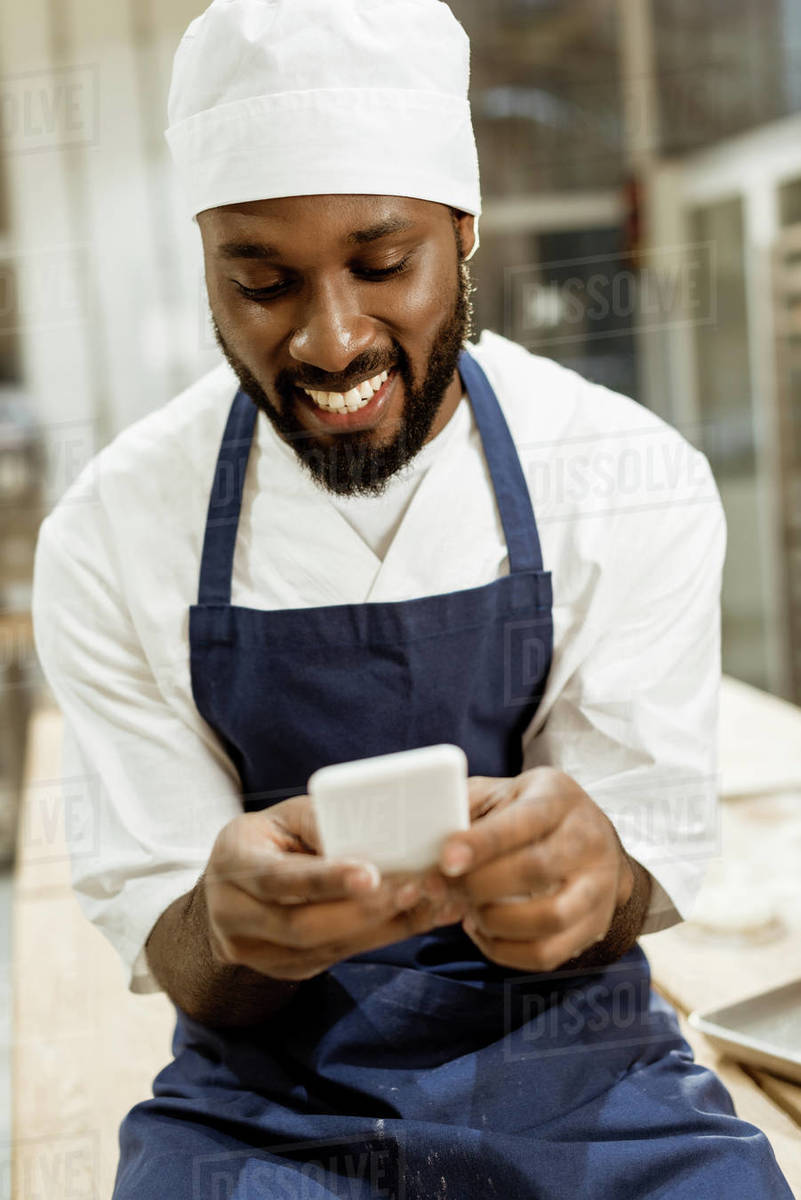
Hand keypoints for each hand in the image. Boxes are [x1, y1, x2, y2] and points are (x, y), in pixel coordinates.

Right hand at [203, 794, 461, 980]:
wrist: (232, 886)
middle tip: (414, 888)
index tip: (371, 874)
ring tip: (426, 902)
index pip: (278, 878)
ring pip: (323, 949)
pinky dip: (378, 938)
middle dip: (364, 910)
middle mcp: (234, 914)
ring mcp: (255, 950)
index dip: (325, 879)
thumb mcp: (288, 817)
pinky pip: (335, 958)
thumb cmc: (272, 838)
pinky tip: (413, 917)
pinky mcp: (283, 969)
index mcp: (233, 862)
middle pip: (302, 926)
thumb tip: (377, 834)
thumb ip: (322, 822)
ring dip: (380, 928)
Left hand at [437, 768, 634, 972]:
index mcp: (558, 797)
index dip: (481, 843)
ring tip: (467, 910)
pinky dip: (505, 951)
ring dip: (494, 922)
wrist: (588, 835)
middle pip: (535, 870)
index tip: (445, 860)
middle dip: (478, 885)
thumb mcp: (501, 791)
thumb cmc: (530, 811)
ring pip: (549, 918)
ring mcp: (598, 886)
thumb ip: (465, 805)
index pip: (522, 822)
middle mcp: (587, 840)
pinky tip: (483, 930)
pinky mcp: (594, 925)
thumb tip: (422, 833)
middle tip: (441, 889)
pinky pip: (547, 954)